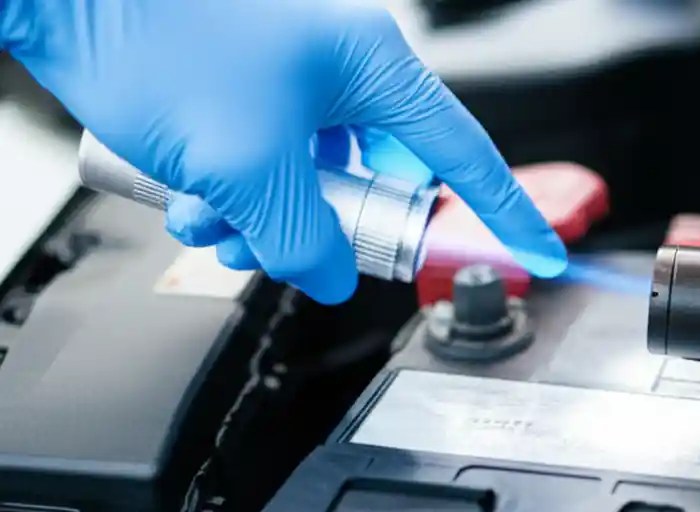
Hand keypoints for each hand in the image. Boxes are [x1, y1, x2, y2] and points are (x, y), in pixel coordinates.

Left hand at [1, 0, 566, 303]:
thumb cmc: (154, 39)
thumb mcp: (248, 169)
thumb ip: (307, 241)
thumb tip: (330, 276)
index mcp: (372, 65)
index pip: (463, 153)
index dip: (506, 213)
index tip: (538, 252)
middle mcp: (340, 64)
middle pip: (376, 181)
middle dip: (328, 229)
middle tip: (292, 249)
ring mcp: (291, 73)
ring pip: (312, 180)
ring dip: (266, 217)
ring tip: (215, 220)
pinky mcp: (243, 84)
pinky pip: (268, 160)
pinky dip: (235, 191)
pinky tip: (194, 199)